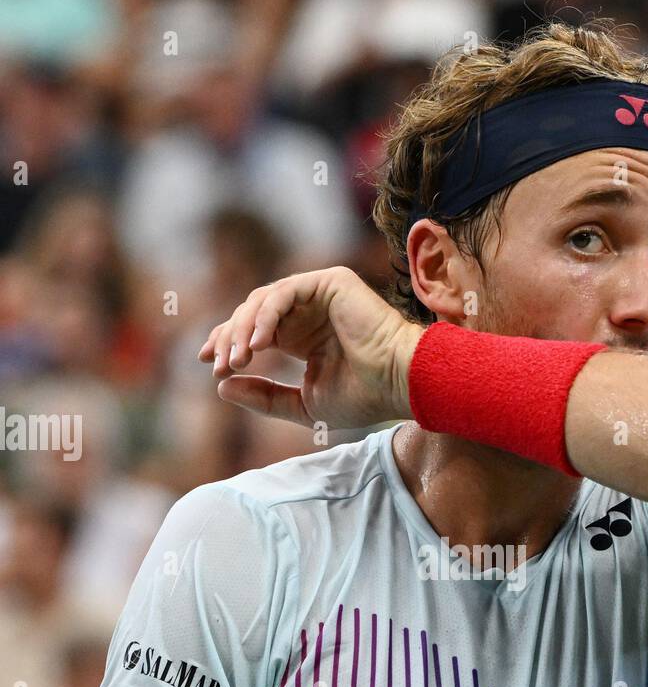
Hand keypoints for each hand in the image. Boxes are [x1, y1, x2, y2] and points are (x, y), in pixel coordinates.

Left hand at [197, 266, 422, 431]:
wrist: (400, 384)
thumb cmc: (363, 397)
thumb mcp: (303, 405)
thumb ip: (264, 397)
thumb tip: (220, 387)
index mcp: (302, 337)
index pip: (253, 331)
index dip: (227, 343)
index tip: (209, 364)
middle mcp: (307, 312)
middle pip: (250, 314)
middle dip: (229, 338)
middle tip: (219, 364)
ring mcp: (317, 294)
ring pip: (261, 301)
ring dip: (243, 329)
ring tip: (239, 358)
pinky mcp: (328, 282)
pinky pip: (283, 292)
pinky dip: (266, 316)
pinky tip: (259, 344)